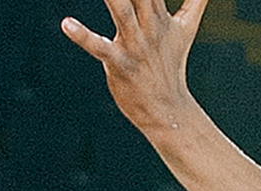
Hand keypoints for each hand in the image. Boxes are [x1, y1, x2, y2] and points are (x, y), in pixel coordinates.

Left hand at [61, 0, 210, 133]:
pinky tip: (66, 23)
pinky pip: (98, 47)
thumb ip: (195, 1)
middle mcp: (148, 26)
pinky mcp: (118, 63)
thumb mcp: (185, 29)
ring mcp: (134, 44)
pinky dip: (82, 35)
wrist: (168, 109)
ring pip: (120, 9)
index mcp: (160, 15)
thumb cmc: (171, 66)